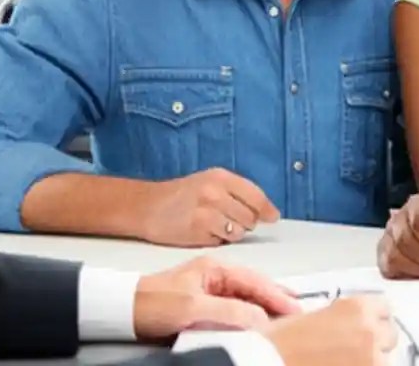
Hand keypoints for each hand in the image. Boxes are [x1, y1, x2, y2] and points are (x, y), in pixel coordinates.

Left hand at [132, 257, 299, 340]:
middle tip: (298, 312)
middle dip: (276, 299)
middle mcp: (214, 277)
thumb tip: (260, 318)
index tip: (295, 308)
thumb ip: (229, 311)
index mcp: (214, 268)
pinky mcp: (202, 308)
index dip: (277, 295)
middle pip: (254, 288)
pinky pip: (233, 311)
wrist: (124, 311)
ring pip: (245, 300)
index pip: (254, 281)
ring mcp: (209, 292)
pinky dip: (248, 317)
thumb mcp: (193, 307)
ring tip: (283, 320)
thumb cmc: (152, 301)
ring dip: (264, 310)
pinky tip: (256, 326)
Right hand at [141, 168, 278, 246]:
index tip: (272, 217)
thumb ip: (237, 193)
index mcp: (221, 177)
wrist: (147, 206)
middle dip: (244, 223)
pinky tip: (202, 232)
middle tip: (226, 220)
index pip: (256, 195)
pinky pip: (222, 241)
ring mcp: (207, 210)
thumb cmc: (181, 196)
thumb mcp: (209, 183)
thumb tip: (269, 213)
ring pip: (239, 232)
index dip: (266, 209)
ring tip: (213, 226)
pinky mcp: (198, 229)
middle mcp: (215, 191)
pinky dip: (216, 240)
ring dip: (231, 234)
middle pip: (250, 217)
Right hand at [263, 295, 397, 365]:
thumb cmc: (277, 343)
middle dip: (376, 343)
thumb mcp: (309, 317)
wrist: (264, 363)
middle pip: (390, 336)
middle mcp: (369, 332)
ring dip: (370, 361)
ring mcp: (371, 361)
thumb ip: (337, 319)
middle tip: (354, 351)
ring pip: (384, 361)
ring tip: (343, 362)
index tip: (368, 326)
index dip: (374, 319)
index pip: (385, 309)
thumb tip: (346, 328)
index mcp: (356, 308)